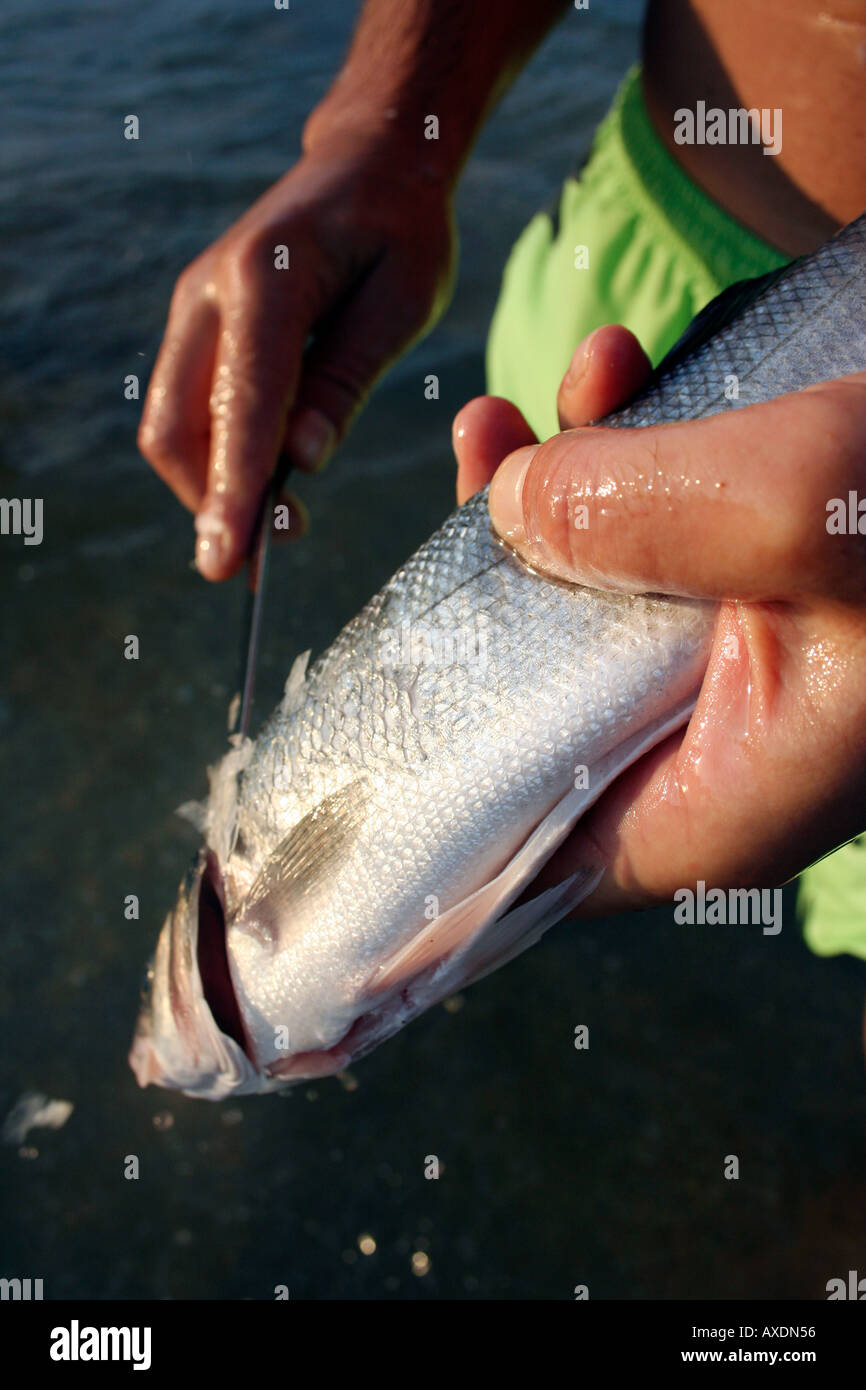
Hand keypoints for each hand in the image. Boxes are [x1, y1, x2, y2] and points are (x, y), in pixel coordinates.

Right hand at [139, 132, 455, 579]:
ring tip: (278, 526)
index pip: (241, 404)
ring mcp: (195, 312)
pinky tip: (264, 487)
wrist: (368, 166)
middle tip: (266, 558)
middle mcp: (208, 295)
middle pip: (175, 427)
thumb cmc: (401, 231)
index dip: (233, 490)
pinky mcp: (200, 330)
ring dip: (211, 488)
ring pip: (172, 427)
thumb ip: (346, 378)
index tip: (229, 560)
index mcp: (263, 277)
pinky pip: (189, 411)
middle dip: (209, 503)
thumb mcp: (403, 301)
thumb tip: (299, 461)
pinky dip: (217, 460)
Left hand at [453, 326, 865, 914]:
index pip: (539, 852)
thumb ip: (646, 516)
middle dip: (494, 581)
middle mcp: (734, 748)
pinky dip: (638, 460)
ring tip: (560, 386)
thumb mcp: (814, 502)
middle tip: (478, 462)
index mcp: (732, 790)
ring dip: (567, 494)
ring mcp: (758, 670)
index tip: (342, 768)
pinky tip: (632, 367)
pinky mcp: (780, 594)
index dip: (436, 821)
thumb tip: (514, 507)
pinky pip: (670, 544)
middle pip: (548, 699)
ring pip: (603, 605)